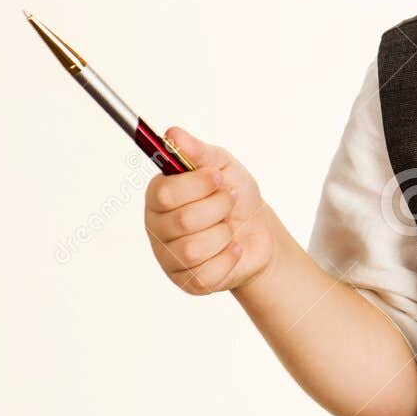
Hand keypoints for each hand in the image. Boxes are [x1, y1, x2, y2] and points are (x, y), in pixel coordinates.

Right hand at [142, 126, 278, 294]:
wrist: (258, 230)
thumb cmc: (234, 196)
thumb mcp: (222, 166)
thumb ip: (198, 152)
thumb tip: (173, 133)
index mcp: (158, 196)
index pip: (164, 193)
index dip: (197, 185)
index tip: (218, 178)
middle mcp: (158, 227)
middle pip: (182, 221)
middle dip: (218, 208)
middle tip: (229, 201)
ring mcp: (170, 258)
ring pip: (194, 249)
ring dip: (223, 234)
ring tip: (229, 226)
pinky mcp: (188, 282)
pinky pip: (207, 273)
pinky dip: (229, 257)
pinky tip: (233, 248)